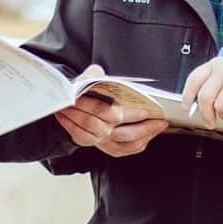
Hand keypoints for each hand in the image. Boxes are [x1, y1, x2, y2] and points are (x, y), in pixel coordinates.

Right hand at [54, 65, 169, 157]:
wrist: (62, 107)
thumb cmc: (75, 93)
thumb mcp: (80, 80)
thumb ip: (90, 76)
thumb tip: (98, 72)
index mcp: (84, 109)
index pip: (108, 114)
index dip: (129, 115)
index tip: (146, 112)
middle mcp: (91, 128)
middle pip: (118, 132)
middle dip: (142, 128)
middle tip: (160, 121)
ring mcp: (94, 139)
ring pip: (120, 144)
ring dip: (141, 138)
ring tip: (157, 129)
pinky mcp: (98, 145)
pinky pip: (117, 151)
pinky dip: (132, 148)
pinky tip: (145, 141)